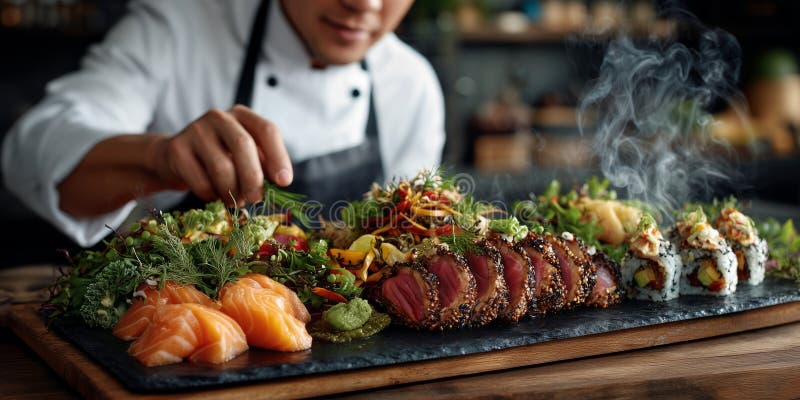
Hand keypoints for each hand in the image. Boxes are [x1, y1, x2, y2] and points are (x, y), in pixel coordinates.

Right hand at [152, 105, 292, 205]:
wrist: (174, 159)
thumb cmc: (219, 159)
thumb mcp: (244, 156)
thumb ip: (263, 163)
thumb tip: (282, 180)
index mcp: (242, 115)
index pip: (267, 130)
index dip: (279, 157)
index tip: (284, 181)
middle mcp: (219, 117)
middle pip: (243, 145)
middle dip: (253, 178)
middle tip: (256, 198)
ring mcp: (195, 130)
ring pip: (221, 167)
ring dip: (232, 192)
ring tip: (235, 201)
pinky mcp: (177, 149)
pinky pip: (201, 181)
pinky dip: (211, 195)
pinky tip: (213, 194)